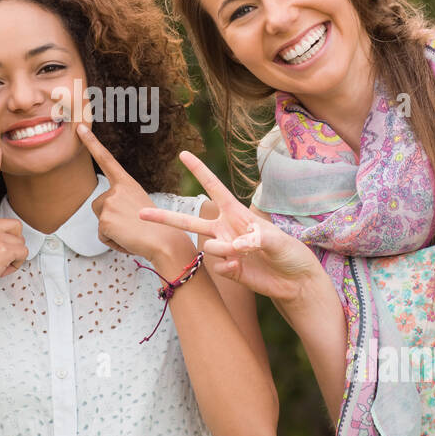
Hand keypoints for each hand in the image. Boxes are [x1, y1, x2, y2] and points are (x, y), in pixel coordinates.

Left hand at [76, 124, 189, 262]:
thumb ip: (121, 203)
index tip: (80, 127)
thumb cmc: (155, 227)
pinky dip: (113, 242)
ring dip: (112, 231)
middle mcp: (116, 189)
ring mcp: (110, 203)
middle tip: (133, 224)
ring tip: (131, 232)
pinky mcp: (105, 219)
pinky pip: (102, 235)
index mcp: (127, 182)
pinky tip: (128, 239)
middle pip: (98, 206)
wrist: (164, 241)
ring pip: (100, 221)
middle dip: (109, 219)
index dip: (92, 143)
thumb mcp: (139, 206)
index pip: (106, 159)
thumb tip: (108, 218)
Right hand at [137, 151, 323, 304]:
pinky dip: (228, 267)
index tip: (183, 154)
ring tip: (240, 253)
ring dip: (221, 250)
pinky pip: (217, 266)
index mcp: (236, 213)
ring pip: (206, 247)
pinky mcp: (227, 269)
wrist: (295, 282)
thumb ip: (256, 238)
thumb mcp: (278, 239)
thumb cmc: (290, 252)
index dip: (199, 170)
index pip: (214, 188)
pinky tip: (242, 269)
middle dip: (164, 218)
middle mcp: (225, 229)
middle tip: (139, 214)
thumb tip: (235, 244)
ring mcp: (224, 249)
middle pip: (189, 222)